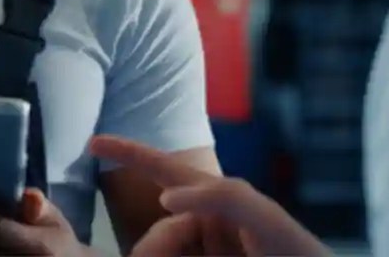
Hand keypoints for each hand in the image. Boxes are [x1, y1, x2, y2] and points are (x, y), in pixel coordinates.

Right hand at [89, 136, 328, 256]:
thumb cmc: (296, 251)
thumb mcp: (261, 216)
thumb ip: (218, 197)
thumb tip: (164, 197)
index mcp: (212, 198)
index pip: (161, 168)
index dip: (127, 152)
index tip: (92, 143)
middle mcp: (202, 225)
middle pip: (157, 234)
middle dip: (154, 249)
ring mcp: (201, 249)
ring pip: (160, 251)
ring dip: (161, 255)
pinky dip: (166, 256)